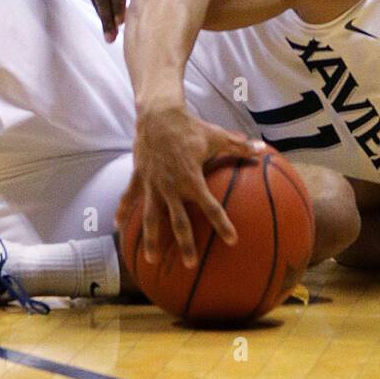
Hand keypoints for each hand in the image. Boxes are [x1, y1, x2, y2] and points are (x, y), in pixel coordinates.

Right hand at [116, 106, 263, 265]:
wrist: (158, 114)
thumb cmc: (190, 127)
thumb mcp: (217, 136)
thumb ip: (239, 147)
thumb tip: (262, 149)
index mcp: (192, 179)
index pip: (211, 207)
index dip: (222, 224)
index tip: (232, 241)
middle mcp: (172, 186)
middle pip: (179, 221)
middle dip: (185, 244)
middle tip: (190, 264)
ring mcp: (153, 183)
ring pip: (151, 217)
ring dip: (152, 238)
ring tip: (151, 258)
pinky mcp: (139, 176)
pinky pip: (129, 196)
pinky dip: (123, 210)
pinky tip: (118, 226)